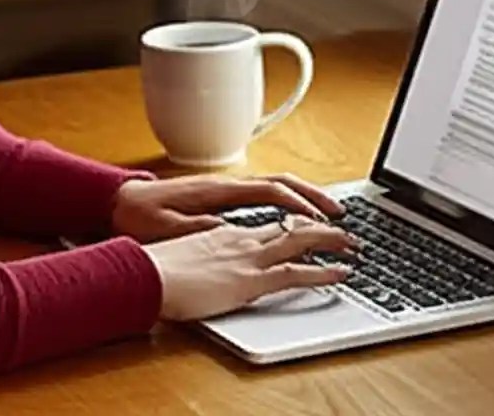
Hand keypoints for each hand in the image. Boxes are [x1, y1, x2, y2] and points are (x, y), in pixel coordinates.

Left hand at [110, 173, 344, 242]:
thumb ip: (200, 229)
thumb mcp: (167, 229)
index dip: (299, 204)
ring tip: (328, 213)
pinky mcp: (222, 197)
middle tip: (340, 213)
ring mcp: (226, 188)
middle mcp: (227, 184)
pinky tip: (295, 216)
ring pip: (276, 186)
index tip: (321, 219)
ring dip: (304, 197)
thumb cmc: (140, 215)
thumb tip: (230, 232)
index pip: (271, 191)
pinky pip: (265, 194)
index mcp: (218, 190)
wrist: (119, 202)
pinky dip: (287, 201)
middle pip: (282, 182)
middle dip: (314, 195)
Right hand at [143, 215, 356, 320]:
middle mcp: (242, 235)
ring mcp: (248, 255)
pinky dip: (322, 271)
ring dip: (331, 240)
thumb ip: (210, 243)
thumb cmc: (154, 266)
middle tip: (346, 228)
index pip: (270, 214)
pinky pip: (296, 271)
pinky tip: (340, 272)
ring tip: (353, 244)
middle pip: (292, 219)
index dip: (296, 214)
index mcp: (226, 229)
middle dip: (323, 221)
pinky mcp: (249, 279)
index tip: (313, 218)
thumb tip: (225, 241)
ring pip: (301, 239)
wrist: (140, 272)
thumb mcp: (186, 248)